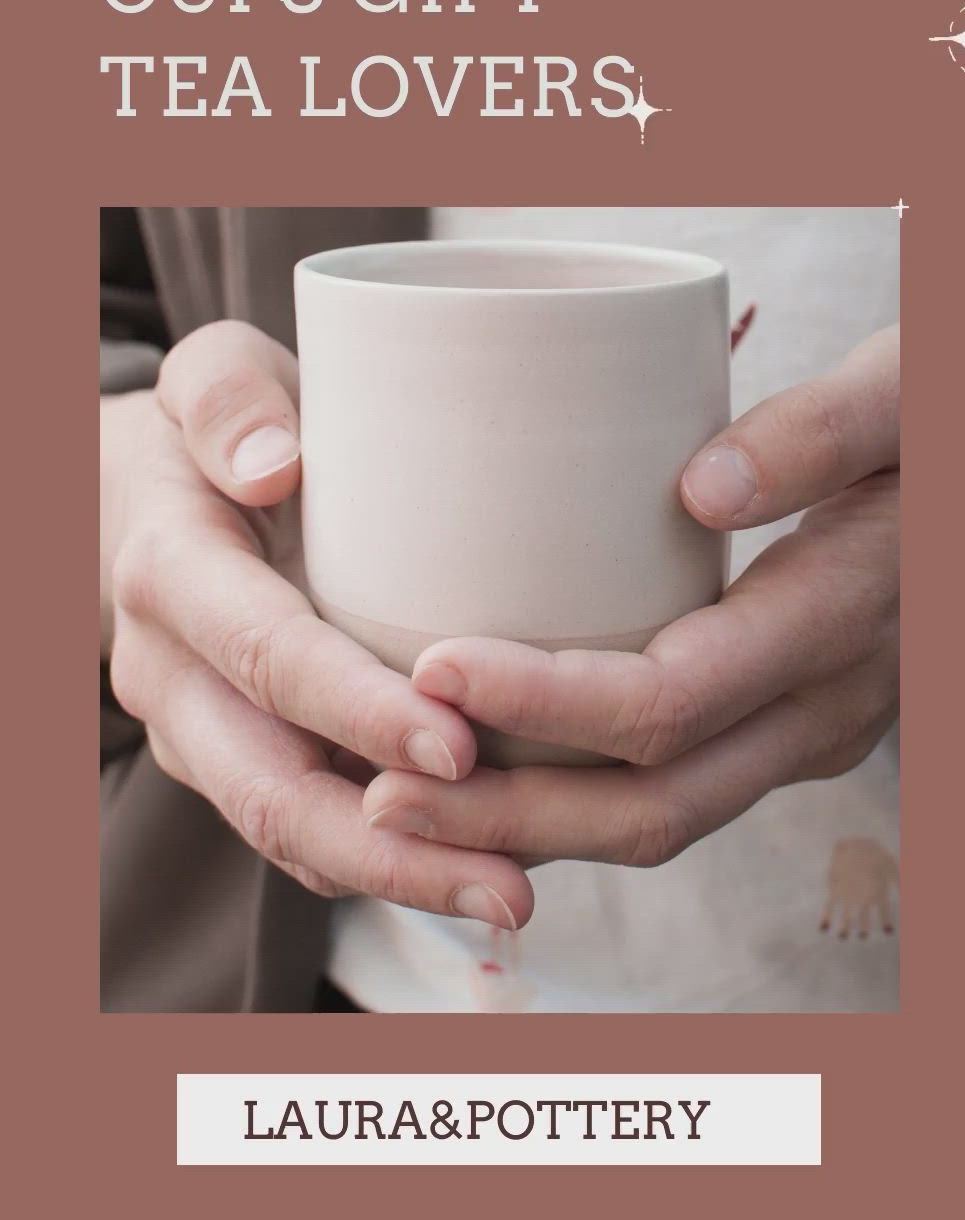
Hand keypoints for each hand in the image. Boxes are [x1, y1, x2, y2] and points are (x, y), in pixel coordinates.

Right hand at [103, 321, 531, 927]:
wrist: (142, 501)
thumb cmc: (206, 430)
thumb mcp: (207, 374)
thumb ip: (229, 399)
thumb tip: (277, 465)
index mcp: (171, 573)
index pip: (266, 654)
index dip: (355, 708)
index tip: (457, 745)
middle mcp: (174, 673)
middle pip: (271, 785)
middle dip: (389, 846)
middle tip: (511, 877)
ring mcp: (201, 730)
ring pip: (286, 833)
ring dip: (399, 879)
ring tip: (512, 900)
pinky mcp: (239, 758)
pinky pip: (301, 832)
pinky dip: (384, 864)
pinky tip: (474, 876)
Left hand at [362, 327, 899, 869]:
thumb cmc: (933, 428)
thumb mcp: (903, 398)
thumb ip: (820, 434)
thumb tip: (701, 488)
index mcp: (838, 625)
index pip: (671, 701)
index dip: (545, 702)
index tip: (431, 668)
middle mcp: (821, 711)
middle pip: (651, 807)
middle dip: (507, 812)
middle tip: (382, 792)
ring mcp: (802, 734)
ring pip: (658, 822)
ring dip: (527, 827)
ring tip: (404, 804)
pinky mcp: (777, 729)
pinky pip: (668, 795)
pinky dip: (569, 803)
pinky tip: (487, 776)